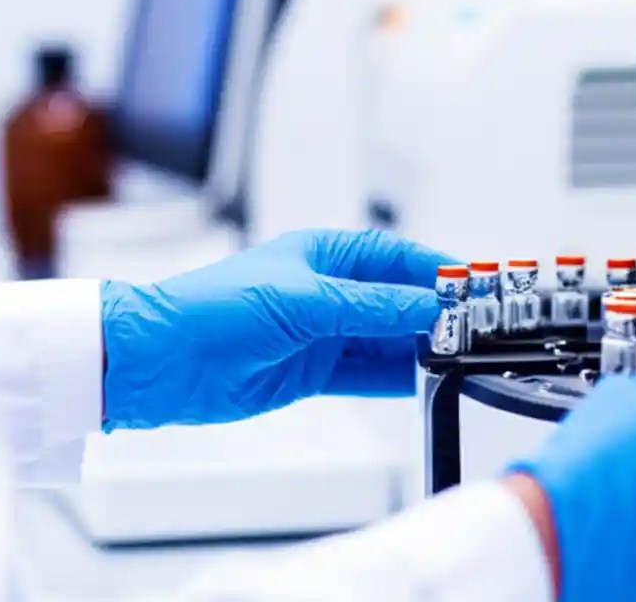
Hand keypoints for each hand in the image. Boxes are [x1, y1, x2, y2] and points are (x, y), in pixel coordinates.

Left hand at [100, 229, 456, 429]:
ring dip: (419, 349)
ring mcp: (321, 333)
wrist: (160, 361)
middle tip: (475, 329)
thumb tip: (426, 306)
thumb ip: (370, 307)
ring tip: (457, 358)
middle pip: (397, 300)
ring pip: (387, 340)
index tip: (474, 286)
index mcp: (323, 254)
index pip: (396, 258)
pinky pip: (368, 374)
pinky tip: (424, 381)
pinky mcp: (312, 371)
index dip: (436, 271)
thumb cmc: (212, 308)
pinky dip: (396, 378)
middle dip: (435, 314)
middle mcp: (327, 292)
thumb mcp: (303, 301)